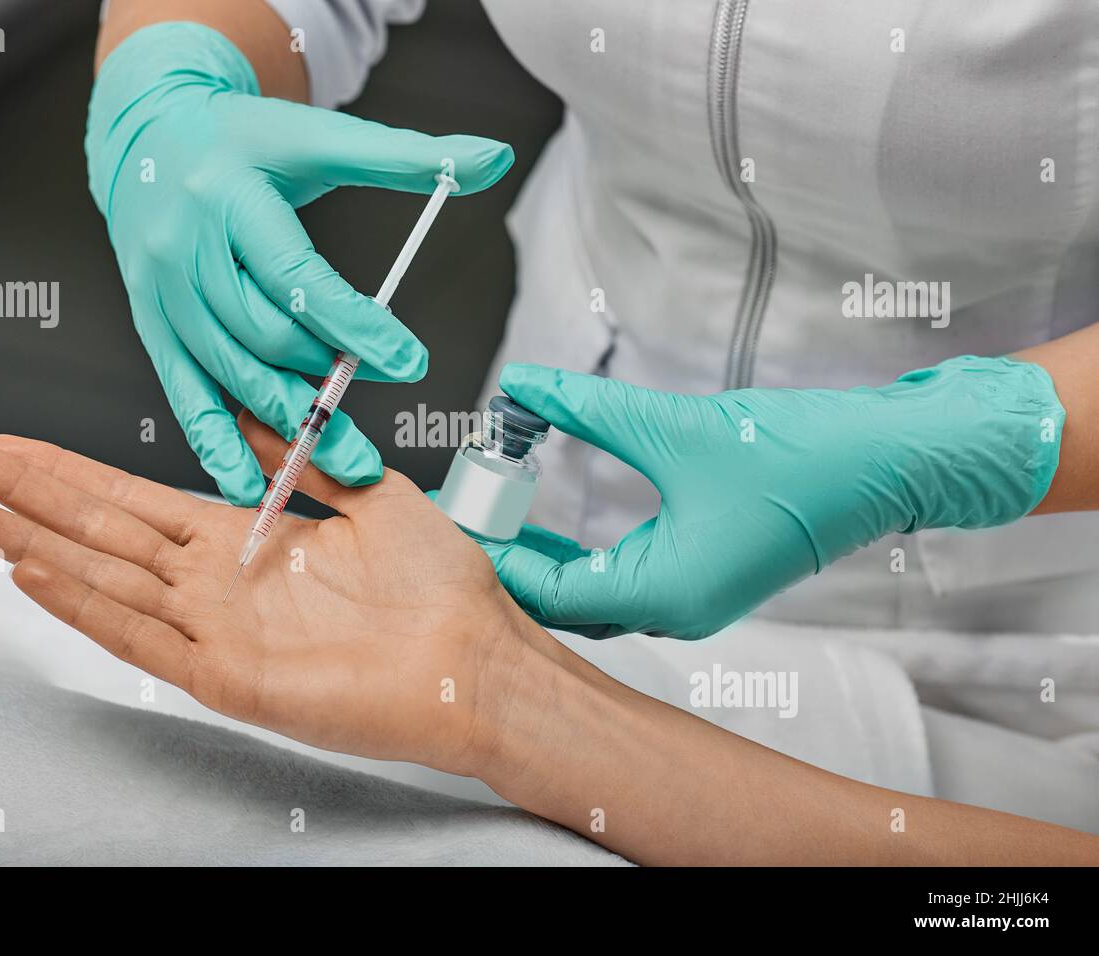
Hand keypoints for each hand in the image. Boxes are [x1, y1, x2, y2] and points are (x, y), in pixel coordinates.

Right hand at [0, 413, 535, 776]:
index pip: (133, 497)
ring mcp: (215, 631)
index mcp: (242, 537)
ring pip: (104, 581)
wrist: (474, 653)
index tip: (11, 443)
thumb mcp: (366, 492)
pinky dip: (86, 607)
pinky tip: (35, 574)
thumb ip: (296, 455)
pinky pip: (143, 639)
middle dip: (26, 495)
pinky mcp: (227, 677)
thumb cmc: (437, 583)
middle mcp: (216, 583)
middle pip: (99, 530)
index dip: (67, 470)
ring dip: (33, 545)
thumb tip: (251, 411)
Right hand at [86, 22, 513, 503]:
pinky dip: (217, 440)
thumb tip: (495, 158)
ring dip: (285, 420)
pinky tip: (250, 480)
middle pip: (262, 332)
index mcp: (232, 195)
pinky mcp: (150, 322)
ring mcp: (162, 289)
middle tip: (375, 405)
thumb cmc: (244, 140)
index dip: (356, 328)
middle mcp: (187, 245)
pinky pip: (183, 391)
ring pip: (228, 370)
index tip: (410, 364)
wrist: (148, 136)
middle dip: (323, 379)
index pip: (299, 277)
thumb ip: (408, 155)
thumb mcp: (319, 136)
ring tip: (341, 458)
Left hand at [481, 356, 1064, 639]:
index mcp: (664, 594)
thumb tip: (522, 384)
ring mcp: (694, 601)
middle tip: (468, 517)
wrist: (885, 464)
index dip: (497, 558)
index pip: (551, 594)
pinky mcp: (707, 579)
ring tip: (498, 517)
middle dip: (514, 562)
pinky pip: (626, 582)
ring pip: (596, 596)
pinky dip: (584, 559)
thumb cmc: (797, 456)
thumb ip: (588, 407)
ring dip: (548, 561)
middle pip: (567, 603)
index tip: (455, 523)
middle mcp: (676, 612)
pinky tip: (554, 524)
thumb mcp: (674, 425)